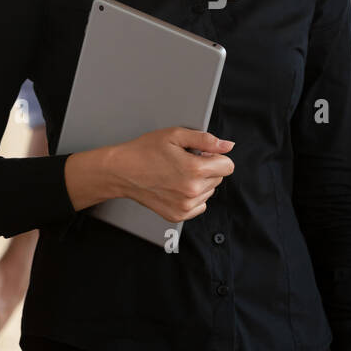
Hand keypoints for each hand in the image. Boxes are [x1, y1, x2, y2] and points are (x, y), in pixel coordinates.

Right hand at [76, 127, 233, 222]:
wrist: (122, 171)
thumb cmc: (145, 151)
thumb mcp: (175, 135)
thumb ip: (206, 140)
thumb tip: (228, 146)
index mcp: (195, 169)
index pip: (228, 166)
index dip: (216, 156)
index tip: (202, 154)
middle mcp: (192, 191)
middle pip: (219, 178)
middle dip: (207, 168)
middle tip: (184, 161)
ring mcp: (185, 206)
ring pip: (210, 192)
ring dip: (200, 182)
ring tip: (177, 173)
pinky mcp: (178, 215)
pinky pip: (200, 205)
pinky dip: (192, 196)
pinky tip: (176, 186)